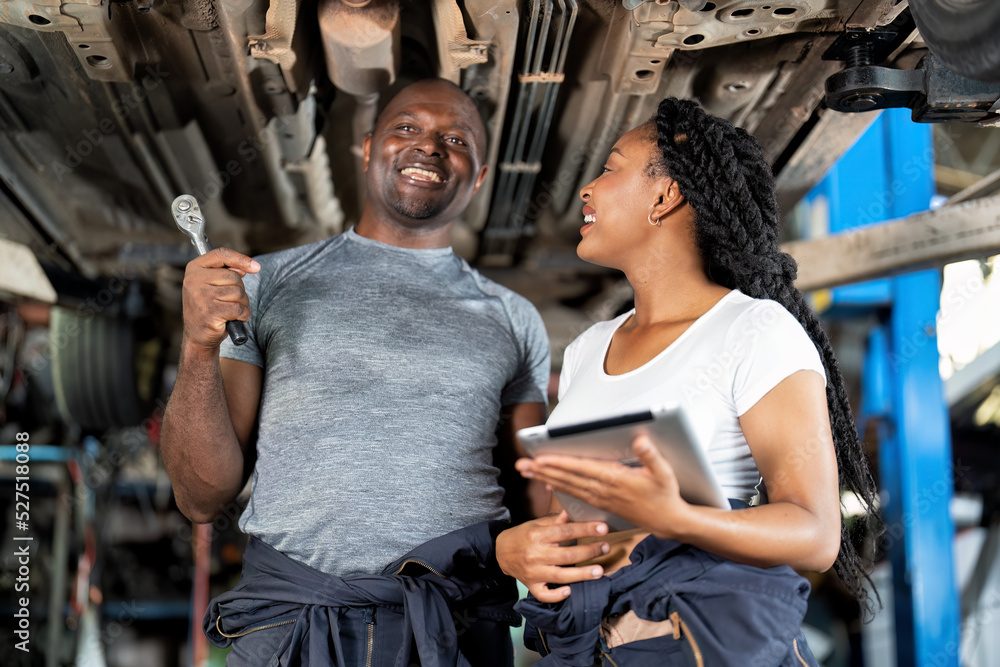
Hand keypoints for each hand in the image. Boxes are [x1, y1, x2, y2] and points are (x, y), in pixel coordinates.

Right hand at [181, 248, 258, 351]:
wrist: (197, 336)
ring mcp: (201, 296)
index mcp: (193, 269)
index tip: (256, 267)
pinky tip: (234, 319)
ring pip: (238, 293)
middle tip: (230, 301)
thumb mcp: (211, 285)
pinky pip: (239, 308)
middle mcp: (193, 280)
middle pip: (234, 276)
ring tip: (230, 311)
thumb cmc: (208, 308)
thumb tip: (245, 267)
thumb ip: (225, 272)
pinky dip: (243, 315)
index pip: (221, 254)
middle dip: (240, 290)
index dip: (241, 259)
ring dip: (242, 304)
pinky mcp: (210, 312)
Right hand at [496, 512, 609, 602]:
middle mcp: (536, 554)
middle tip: (605, 548)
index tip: (603, 528)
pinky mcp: (531, 585)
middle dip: (589, 551)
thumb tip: (573, 511)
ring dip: (582, 574)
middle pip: (567, 555)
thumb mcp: (536, 524)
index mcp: (538, 536)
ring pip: (560, 576)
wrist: (500, 552)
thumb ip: (556, 520)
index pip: (565, 531)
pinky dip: (556, 594)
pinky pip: (544, 594)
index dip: (585, 529)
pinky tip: (569, 591)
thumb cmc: (523, 536)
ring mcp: (533, 572)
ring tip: (600, 571)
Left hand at [517, 436, 689, 538]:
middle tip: (521, 465)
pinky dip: (559, 488)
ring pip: (567, 487)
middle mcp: (603, 489)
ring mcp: (600, 498)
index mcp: (615, 479)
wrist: (668, 521)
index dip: (559, 463)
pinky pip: (574, 495)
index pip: (580, 469)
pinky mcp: (601, 504)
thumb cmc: (665, 494)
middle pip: (568, 478)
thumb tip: (640, 440)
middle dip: (543, 470)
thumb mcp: (664, 473)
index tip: (540, 458)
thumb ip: (651, 456)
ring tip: (527, 471)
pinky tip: (548, 484)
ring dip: (546, 478)